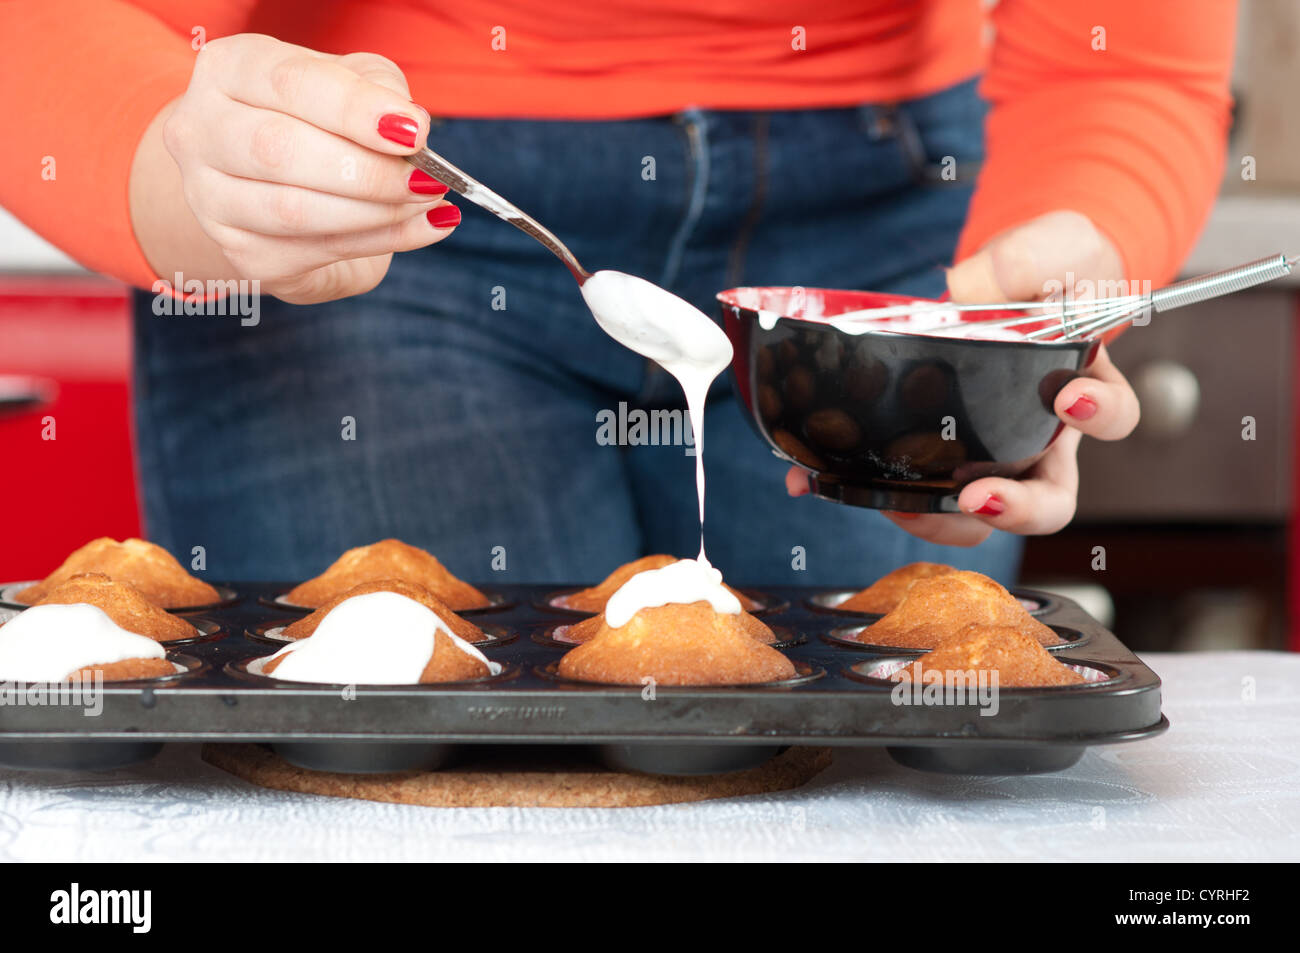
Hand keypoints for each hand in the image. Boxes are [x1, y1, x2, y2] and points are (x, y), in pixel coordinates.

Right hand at [133, 34, 454, 303]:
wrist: (269, 187)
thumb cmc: (316, 122)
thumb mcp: (349, 84)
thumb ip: (379, 90)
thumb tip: (412, 126)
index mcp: (228, 70)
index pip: (289, 83)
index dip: (355, 109)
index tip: (413, 131)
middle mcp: (202, 132)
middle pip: (279, 151)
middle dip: (367, 169)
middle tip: (427, 177)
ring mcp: (213, 200)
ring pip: (294, 211)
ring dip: (378, 211)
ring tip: (428, 199)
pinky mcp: (244, 255)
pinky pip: (319, 252)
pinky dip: (384, 240)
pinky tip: (423, 227)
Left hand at [786, 210, 1140, 545]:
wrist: (1004, 280)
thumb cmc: (1046, 270)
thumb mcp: (1052, 245)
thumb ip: (1028, 258)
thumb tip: (967, 286)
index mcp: (1084, 388)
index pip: (1111, 417)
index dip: (1099, 415)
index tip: (1069, 398)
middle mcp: (1041, 438)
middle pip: (1049, 501)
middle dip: (1018, 509)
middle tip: (981, 497)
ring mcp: (988, 452)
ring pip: (978, 515)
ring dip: (944, 520)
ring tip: (905, 506)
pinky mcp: (933, 452)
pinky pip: (915, 490)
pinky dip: (874, 491)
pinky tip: (831, 479)